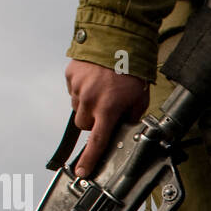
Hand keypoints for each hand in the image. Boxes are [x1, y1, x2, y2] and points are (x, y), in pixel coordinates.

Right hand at [65, 59, 148, 178]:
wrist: (117, 37)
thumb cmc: (132, 68)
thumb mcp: (140, 97)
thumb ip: (131, 116)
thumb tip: (125, 126)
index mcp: (108, 109)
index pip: (97, 141)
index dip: (89, 160)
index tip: (82, 172)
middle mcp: (89, 100)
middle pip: (84, 124)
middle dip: (93, 121)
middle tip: (106, 109)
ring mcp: (77, 87)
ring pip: (78, 107)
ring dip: (88, 104)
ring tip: (103, 89)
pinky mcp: (71, 75)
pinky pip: (73, 90)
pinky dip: (82, 88)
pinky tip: (95, 79)